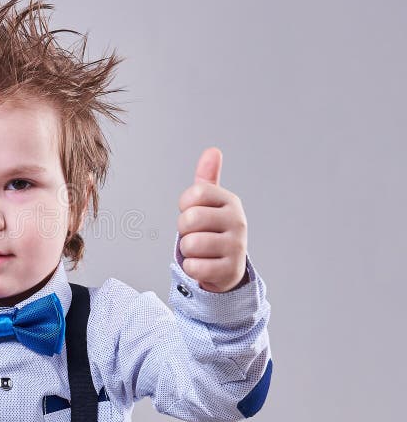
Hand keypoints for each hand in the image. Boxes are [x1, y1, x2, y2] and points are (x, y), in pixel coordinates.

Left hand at [177, 147, 247, 292]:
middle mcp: (238, 221)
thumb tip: (213, 151)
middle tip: (196, 235)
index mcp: (231, 201)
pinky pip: (194, 267)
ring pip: (190, 244)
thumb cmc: (213, 230)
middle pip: (189, 219)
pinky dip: (192, 269)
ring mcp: (236, 247)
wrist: (227, 266)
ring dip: (187, 251)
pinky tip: (204, 265)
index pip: (194, 195)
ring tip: (201, 251)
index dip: (185, 206)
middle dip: (184, 231)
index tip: (193, 213)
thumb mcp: (211, 203)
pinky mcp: (230, 270)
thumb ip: (207, 178)